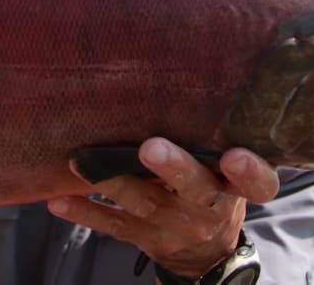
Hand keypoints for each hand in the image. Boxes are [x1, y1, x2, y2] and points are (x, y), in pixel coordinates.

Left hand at [47, 138, 278, 278]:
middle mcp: (206, 206)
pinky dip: (84, 213)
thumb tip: (187, 63)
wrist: (203, 251)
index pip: (256, 183)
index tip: (236, 155)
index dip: (250, 172)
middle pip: (194, 188)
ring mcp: (173, 224)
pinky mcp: (143, 236)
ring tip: (82, 161)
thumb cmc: (212, 184)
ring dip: (113, 182)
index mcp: (234, 185)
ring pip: (143, 202)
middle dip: (173, 167)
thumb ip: (214, 131)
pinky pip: (111, 225)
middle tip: (150, 148)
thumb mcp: (226, 166)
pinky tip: (57, 200)